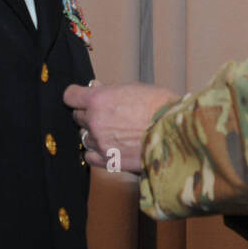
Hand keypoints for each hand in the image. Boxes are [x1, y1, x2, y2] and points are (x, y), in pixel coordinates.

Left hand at [63, 81, 180, 173]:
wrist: (176, 135)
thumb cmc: (162, 109)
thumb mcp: (136, 89)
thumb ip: (112, 90)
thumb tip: (97, 87)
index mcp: (99, 100)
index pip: (70, 96)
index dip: (76, 96)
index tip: (80, 98)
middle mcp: (95, 121)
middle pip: (78, 117)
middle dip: (89, 114)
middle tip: (106, 114)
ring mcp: (100, 142)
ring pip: (84, 137)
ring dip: (94, 134)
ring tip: (113, 132)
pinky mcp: (108, 161)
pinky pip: (90, 156)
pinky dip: (96, 152)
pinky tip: (109, 147)